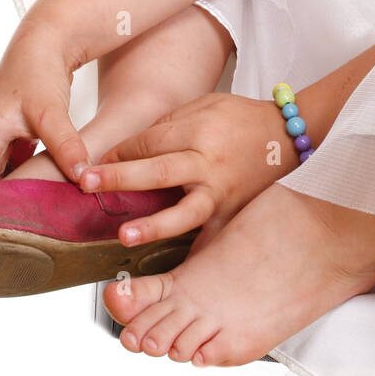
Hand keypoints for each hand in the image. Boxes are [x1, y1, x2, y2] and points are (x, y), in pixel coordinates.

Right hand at [0, 27, 89, 202]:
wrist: (50, 41)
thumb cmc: (40, 70)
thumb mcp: (52, 111)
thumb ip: (65, 145)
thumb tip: (82, 178)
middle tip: (11, 220)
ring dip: (3, 194)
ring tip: (28, 213)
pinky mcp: (14, 137)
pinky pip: (9, 168)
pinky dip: (20, 181)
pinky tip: (42, 192)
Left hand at [76, 93, 288, 245]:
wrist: (287, 135)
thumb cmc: (243, 117)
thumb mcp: (207, 104)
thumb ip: (170, 124)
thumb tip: (133, 148)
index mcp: (200, 130)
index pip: (150, 142)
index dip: (120, 153)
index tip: (96, 163)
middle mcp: (209, 162)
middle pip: (159, 170)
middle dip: (120, 178)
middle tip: (88, 183)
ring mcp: (222, 191)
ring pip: (185, 211)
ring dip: (153, 224)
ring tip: (125, 235)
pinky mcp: (231, 213)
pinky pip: (209, 235)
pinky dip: (191, 254)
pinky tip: (170, 271)